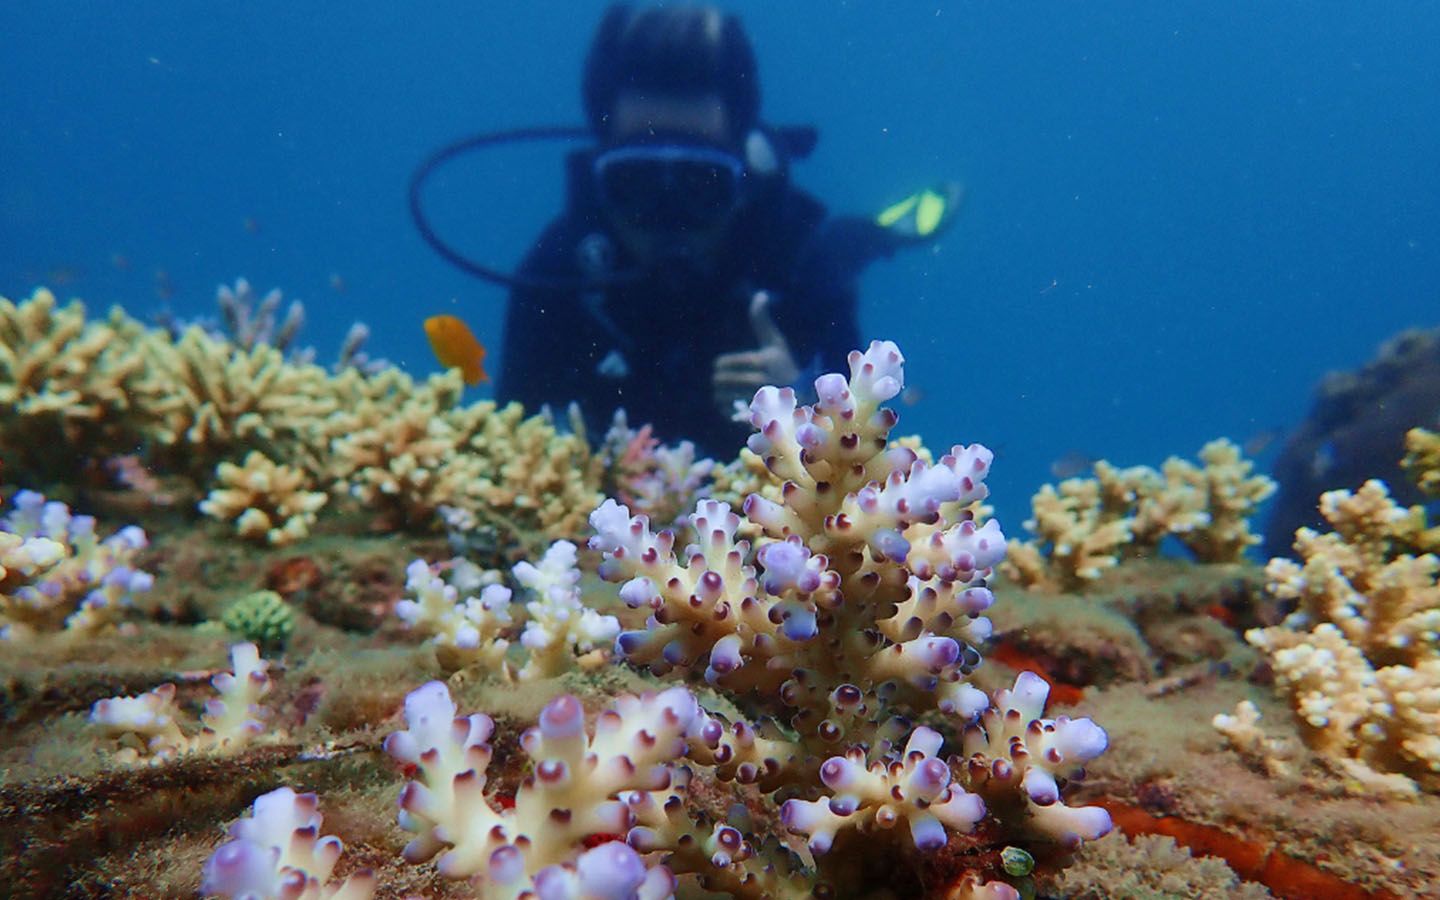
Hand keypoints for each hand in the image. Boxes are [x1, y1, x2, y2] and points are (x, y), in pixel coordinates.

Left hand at [712, 291, 800, 417]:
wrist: (806, 401)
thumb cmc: (785, 368)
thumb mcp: (776, 344)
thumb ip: (762, 321)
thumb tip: (760, 294)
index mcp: (763, 361)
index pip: (723, 363)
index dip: (720, 366)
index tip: (727, 369)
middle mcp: (762, 381)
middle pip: (720, 381)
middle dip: (719, 382)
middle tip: (724, 384)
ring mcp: (761, 402)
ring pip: (721, 398)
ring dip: (721, 397)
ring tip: (728, 395)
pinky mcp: (758, 419)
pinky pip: (729, 416)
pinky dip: (727, 413)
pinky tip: (734, 409)